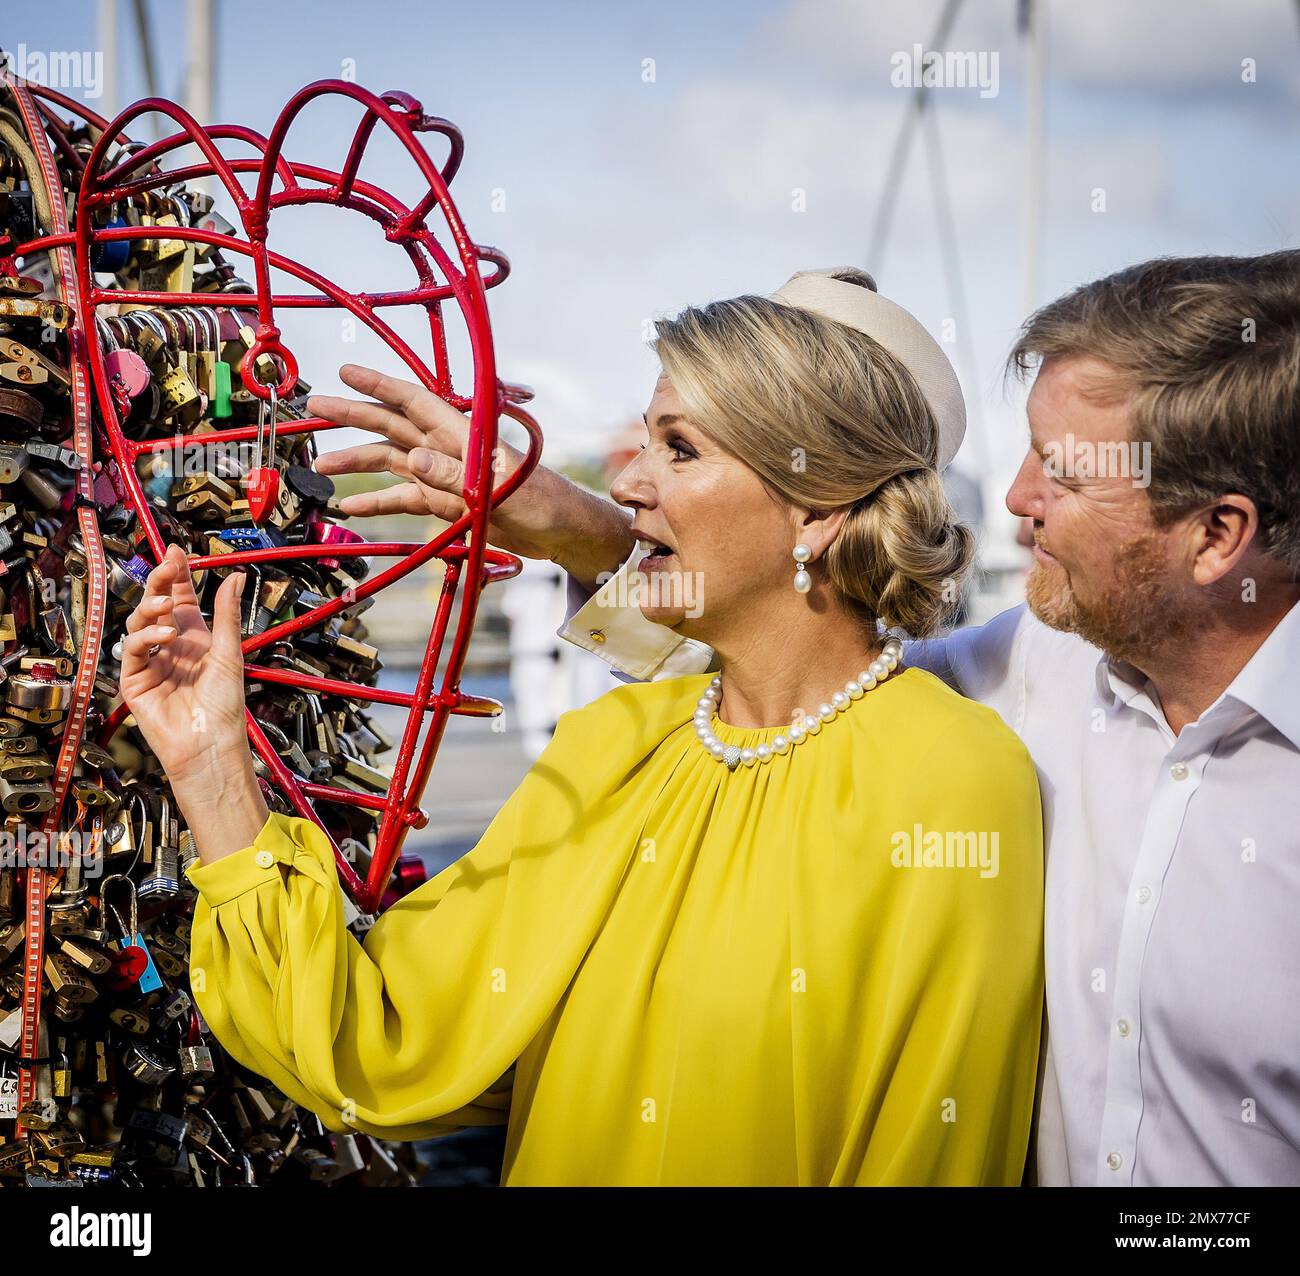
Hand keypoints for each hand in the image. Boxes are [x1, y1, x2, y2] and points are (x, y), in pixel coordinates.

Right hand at [117, 545, 262, 824]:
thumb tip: (235, 576)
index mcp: (195, 638)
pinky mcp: (135, 681)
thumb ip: (227, 614)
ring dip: (151, 610)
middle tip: (166, 566)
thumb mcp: (229, 652)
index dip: (177, 576)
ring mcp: (151, 663)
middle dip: (158, 584)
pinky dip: (145, 637)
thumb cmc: (224, 706)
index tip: (177, 552)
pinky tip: (164, 636)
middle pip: (156, 606)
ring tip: (168, 609)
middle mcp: (172, 648)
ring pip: (139, 624)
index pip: (181, 599)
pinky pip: (131, 651)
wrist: (210, 743)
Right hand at [308, 364, 634, 590]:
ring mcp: (445, 476)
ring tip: (323, 464)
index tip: (347, 371)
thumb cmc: (544, 502)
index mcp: (464, 435)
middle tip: (316, 407)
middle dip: (355, 415)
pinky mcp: (447, 504)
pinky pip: (405, 500)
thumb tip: (411, 461)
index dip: (381, 385)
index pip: (415, 402)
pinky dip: (379, 502)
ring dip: (358, 462)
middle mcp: (449, 450)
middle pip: (393, 426)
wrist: (562, 533)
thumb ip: (455, 477)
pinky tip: (351, 506)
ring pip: (392, 462)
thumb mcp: (500, 490)